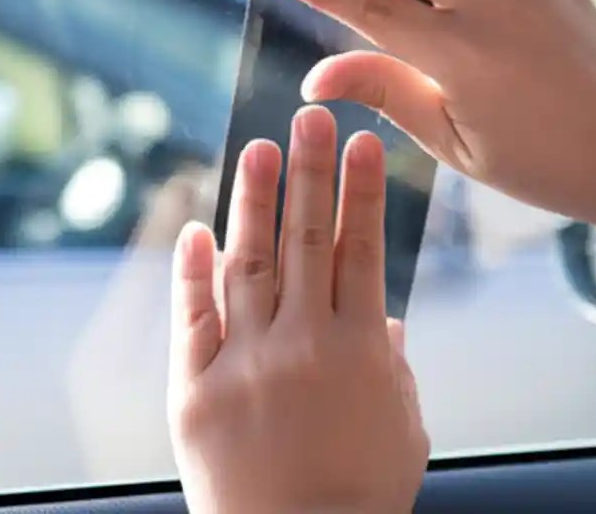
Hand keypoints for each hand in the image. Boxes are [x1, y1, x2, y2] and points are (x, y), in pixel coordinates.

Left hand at [168, 106, 426, 513]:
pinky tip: (196, 229)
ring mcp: (244, 363)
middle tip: (311, 120)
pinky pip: (192, 318)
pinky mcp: (195, 390)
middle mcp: (301, 344)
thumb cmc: (359, 496)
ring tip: (257, 150)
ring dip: (253, 202)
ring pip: (248, 264)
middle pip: (307, 241)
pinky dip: (192, 271)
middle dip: (310, 173)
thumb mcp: (403, 429)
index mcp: (359, 350)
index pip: (361, 250)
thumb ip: (394, 366)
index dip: (362, 192)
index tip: (363, 143)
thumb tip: (385, 318)